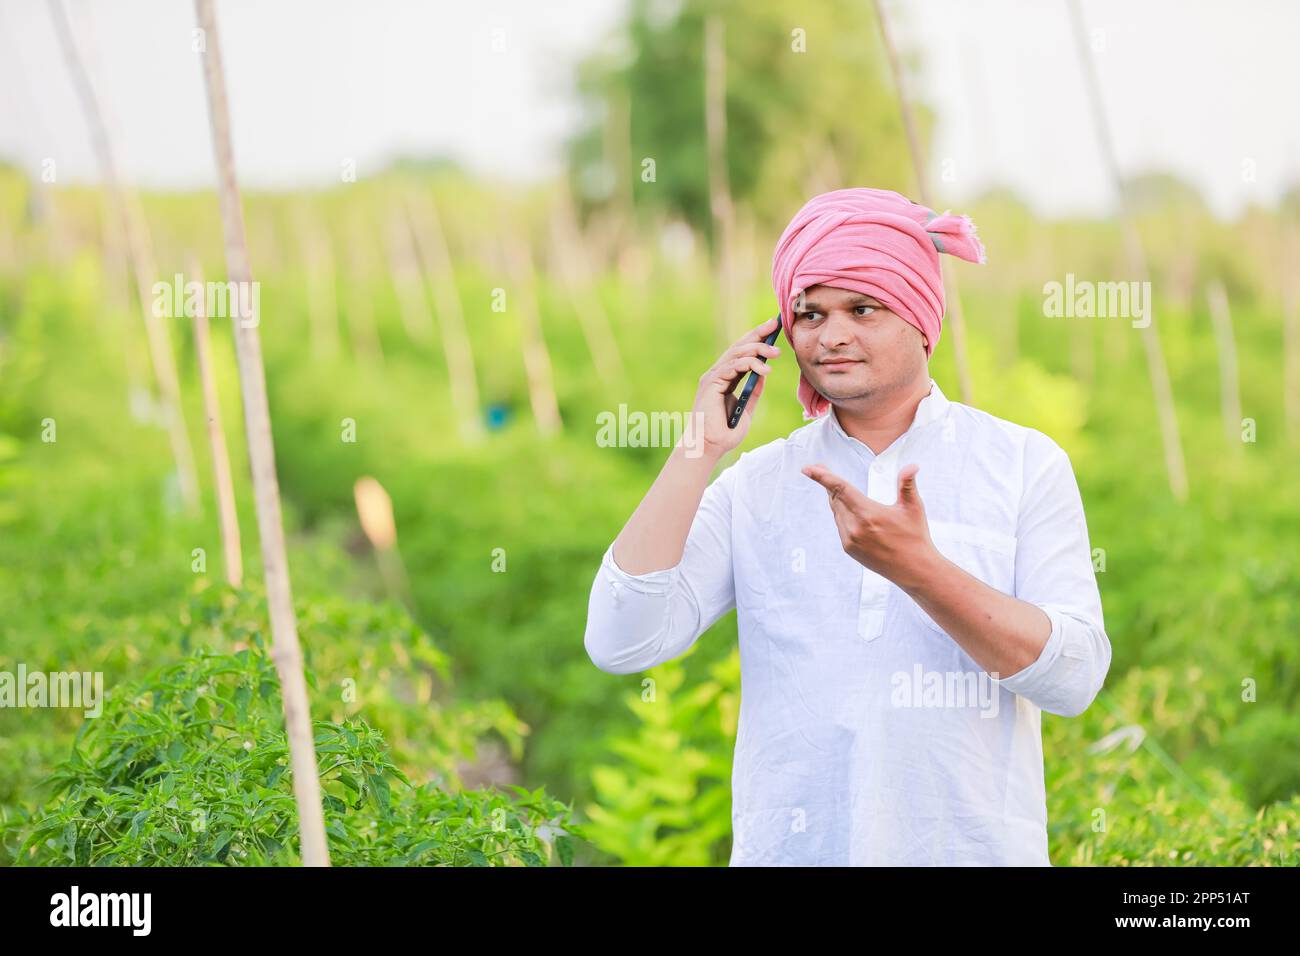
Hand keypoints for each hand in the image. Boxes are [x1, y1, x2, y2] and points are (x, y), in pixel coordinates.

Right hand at [689, 316, 781, 460]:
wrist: (710, 446)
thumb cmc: (725, 432)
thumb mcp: (747, 407)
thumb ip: (754, 389)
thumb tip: (764, 371)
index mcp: (725, 378)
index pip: (741, 352)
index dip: (756, 338)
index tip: (773, 328)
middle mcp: (717, 373)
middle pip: (738, 346)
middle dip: (757, 334)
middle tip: (775, 325)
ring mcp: (712, 377)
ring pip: (736, 353)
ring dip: (758, 350)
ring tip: (775, 353)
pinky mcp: (711, 383)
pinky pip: (732, 367)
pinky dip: (749, 365)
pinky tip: (764, 369)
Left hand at [801, 462, 938, 588]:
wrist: (914, 569)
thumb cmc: (915, 536)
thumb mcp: (913, 508)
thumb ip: (907, 484)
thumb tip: (912, 466)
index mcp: (868, 514)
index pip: (840, 489)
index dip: (823, 477)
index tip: (808, 469)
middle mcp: (855, 528)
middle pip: (835, 498)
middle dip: (827, 482)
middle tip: (820, 468)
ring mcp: (849, 540)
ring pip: (836, 511)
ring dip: (835, 498)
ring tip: (835, 487)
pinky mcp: (849, 549)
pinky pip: (839, 525)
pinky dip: (840, 514)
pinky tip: (846, 508)